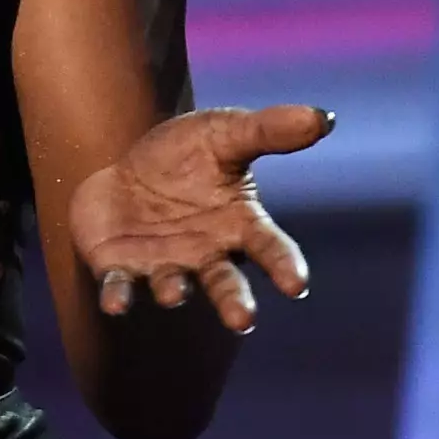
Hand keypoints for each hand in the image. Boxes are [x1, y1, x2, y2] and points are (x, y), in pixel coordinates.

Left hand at [67, 103, 332, 332]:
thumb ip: (269, 130)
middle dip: (234, 302)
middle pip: (226, 283)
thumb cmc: (186, 155)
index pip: (269, 246)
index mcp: (239, 224)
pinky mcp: (122, 269)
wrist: (125, 165)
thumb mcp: (226, 132)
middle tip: (243, 320)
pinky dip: (119, 296)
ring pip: (174, 287)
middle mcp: (205, 253)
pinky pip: (121, 287)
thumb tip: (322, 118)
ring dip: (174, 292)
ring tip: (174, 294)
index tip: (297, 284)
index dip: (283, 265)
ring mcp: (164, 264)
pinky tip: (116, 304)